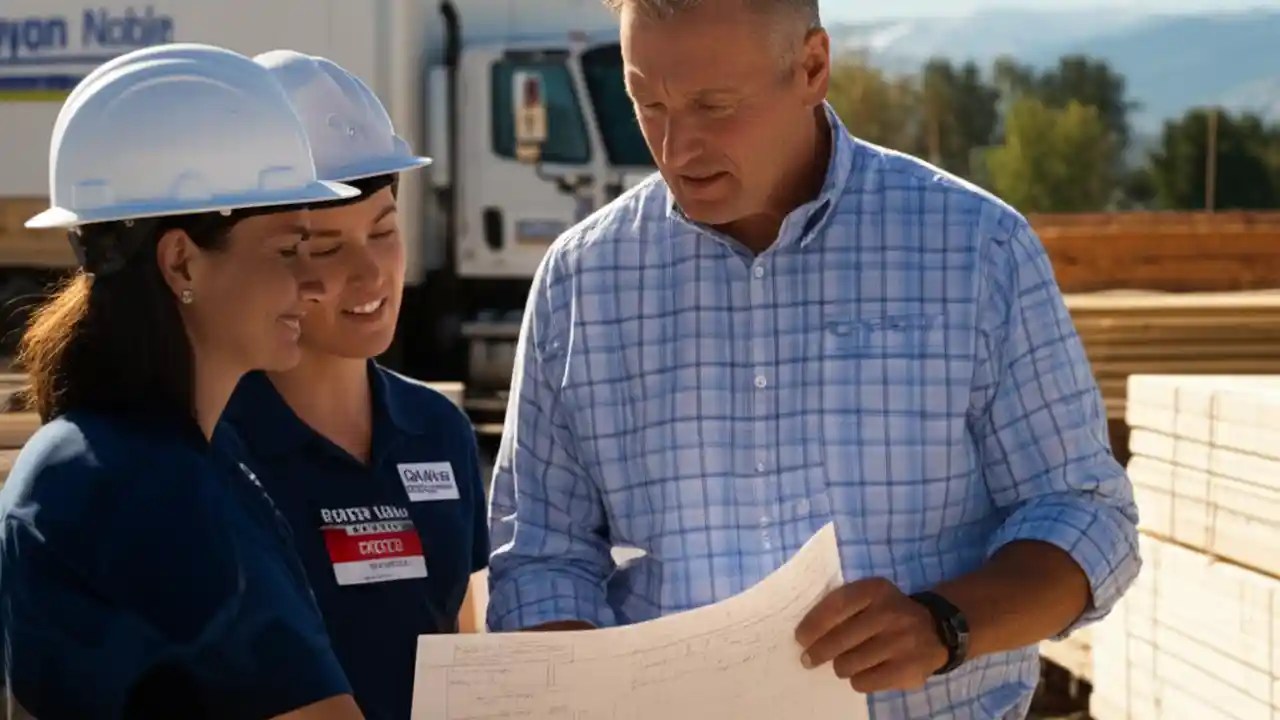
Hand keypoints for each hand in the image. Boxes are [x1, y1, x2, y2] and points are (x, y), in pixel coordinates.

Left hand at [794, 577, 948, 692]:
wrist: (937, 630)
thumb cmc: (889, 612)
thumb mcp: (870, 597)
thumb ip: (841, 606)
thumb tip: (805, 633)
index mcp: (876, 590)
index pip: (835, 606)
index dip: (813, 624)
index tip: (800, 638)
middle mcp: (889, 614)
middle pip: (838, 640)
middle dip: (817, 652)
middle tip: (809, 659)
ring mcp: (900, 643)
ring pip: (848, 664)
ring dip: (840, 666)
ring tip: (844, 662)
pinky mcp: (907, 670)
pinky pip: (863, 682)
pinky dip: (858, 679)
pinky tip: (863, 671)